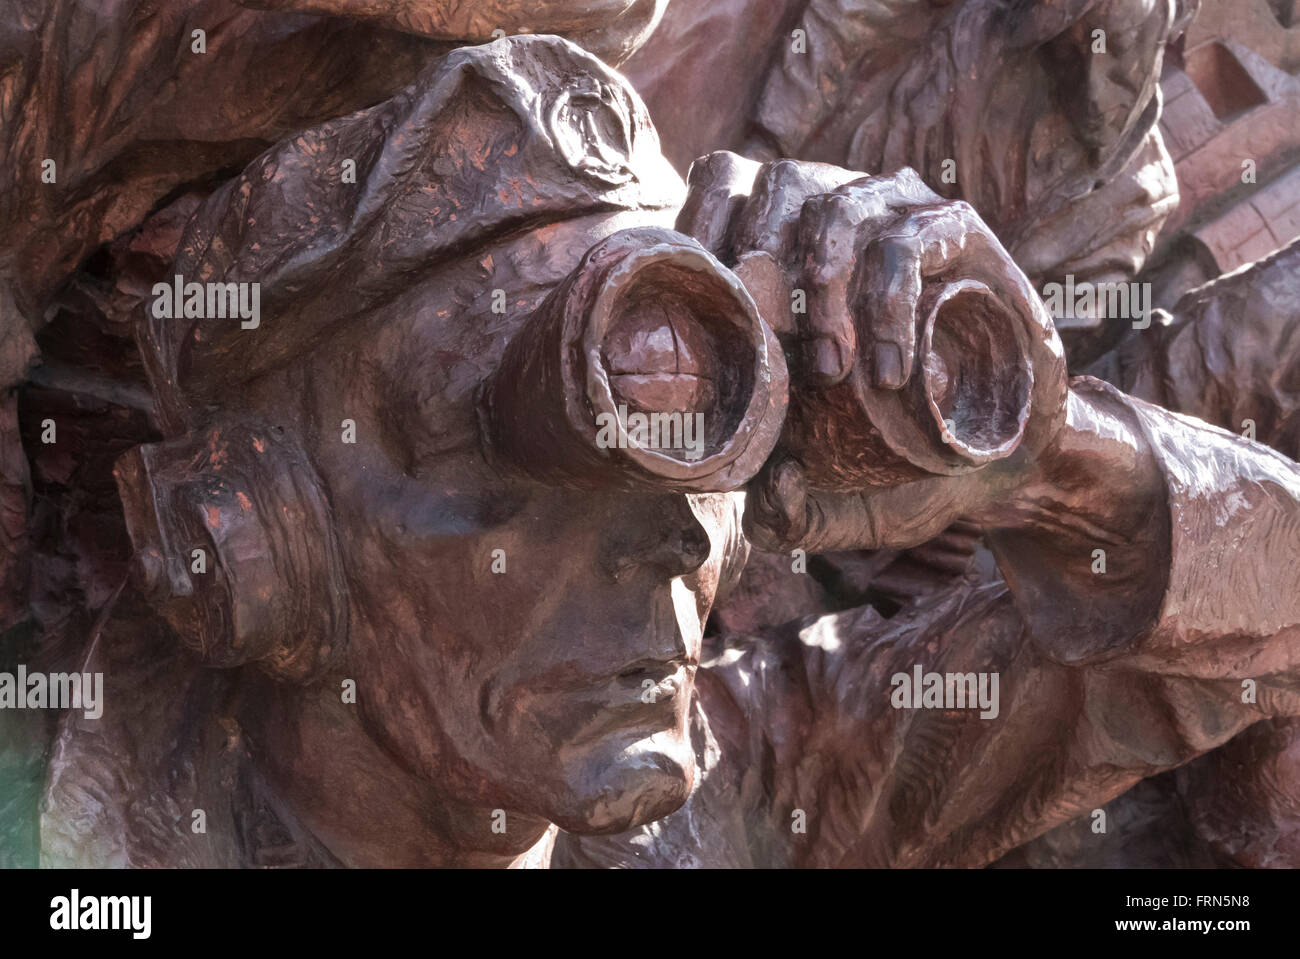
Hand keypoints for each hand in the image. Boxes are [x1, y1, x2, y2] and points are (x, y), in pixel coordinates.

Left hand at [713, 161, 1068, 550]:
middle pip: (777, 185)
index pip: (725, 190)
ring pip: (839, 207)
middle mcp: (843, 221)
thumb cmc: (900, 468)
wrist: (1000, 463)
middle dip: (758, 266)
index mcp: (789, 252)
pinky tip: (893, 373)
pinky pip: (908, 242)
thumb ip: (786, 515)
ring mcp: (902, 218)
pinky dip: (889, 306)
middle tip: (763, 347)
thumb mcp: (830, 505)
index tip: (700, 304)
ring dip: (823, 291)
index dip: (700, 226)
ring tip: (831, 371)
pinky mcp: (960, 233)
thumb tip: (770, 482)